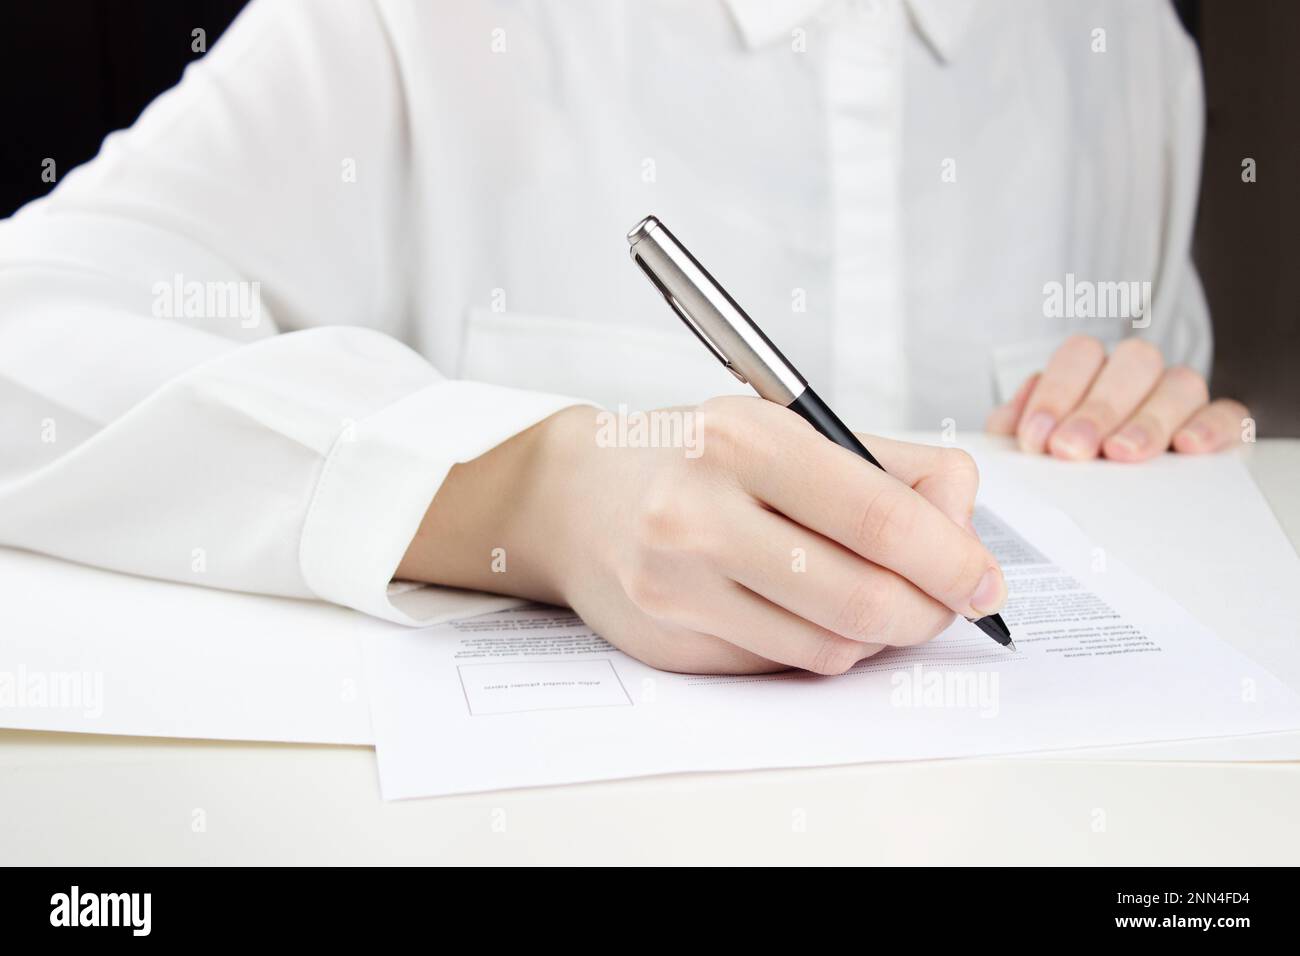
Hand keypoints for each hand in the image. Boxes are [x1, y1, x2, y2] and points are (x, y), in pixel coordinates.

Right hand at [399, 398, 1006, 674]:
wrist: (572, 497)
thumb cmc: (690, 455)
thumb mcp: (784, 426)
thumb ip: (889, 467)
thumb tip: (963, 529)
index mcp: (740, 441)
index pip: (878, 519)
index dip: (952, 560)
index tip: (984, 580)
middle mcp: (700, 516)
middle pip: (864, 600)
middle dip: (929, 611)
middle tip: (947, 601)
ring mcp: (679, 590)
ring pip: (831, 648)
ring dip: (878, 633)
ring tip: (875, 596)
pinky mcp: (672, 646)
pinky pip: (785, 666)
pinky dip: (821, 646)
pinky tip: (809, 610)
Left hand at [986, 335, 1248, 461]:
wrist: (1113, 504)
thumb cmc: (1067, 462)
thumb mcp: (1031, 448)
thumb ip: (1013, 431)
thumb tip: (1006, 425)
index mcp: (1090, 371)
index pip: (1079, 356)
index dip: (1056, 393)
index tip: (1036, 438)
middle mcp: (1137, 376)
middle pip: (1133, 363)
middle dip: (1097, 408)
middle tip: (1071, 449)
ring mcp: (1180, 399)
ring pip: (1180, 384)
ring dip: (1148, 420)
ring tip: (1121, 453)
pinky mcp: (1220, 430)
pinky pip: (1229, 414)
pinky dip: (1212, 427)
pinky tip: (1188, 447)